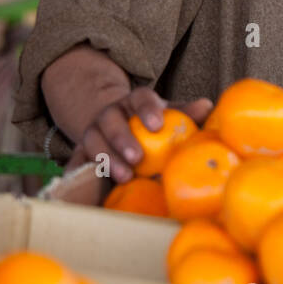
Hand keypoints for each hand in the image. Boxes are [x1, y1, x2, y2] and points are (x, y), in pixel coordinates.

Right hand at [71, 87, 213, 184]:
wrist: (119, 126)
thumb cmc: (153, 124)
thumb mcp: (169, 114)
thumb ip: (186, 113)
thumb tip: (207, 106)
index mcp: (134, 100)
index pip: (140, 97)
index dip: (147, 109)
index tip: (157, 124)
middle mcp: (111, 112)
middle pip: (111, 120)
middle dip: (122, 138)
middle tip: (137, 157)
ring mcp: (93, 130)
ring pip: (92, 140)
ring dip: (106, 157)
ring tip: (124, 176)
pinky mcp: (80, 150)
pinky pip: (75, 160)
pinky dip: (77, 171)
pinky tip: (85, 186)